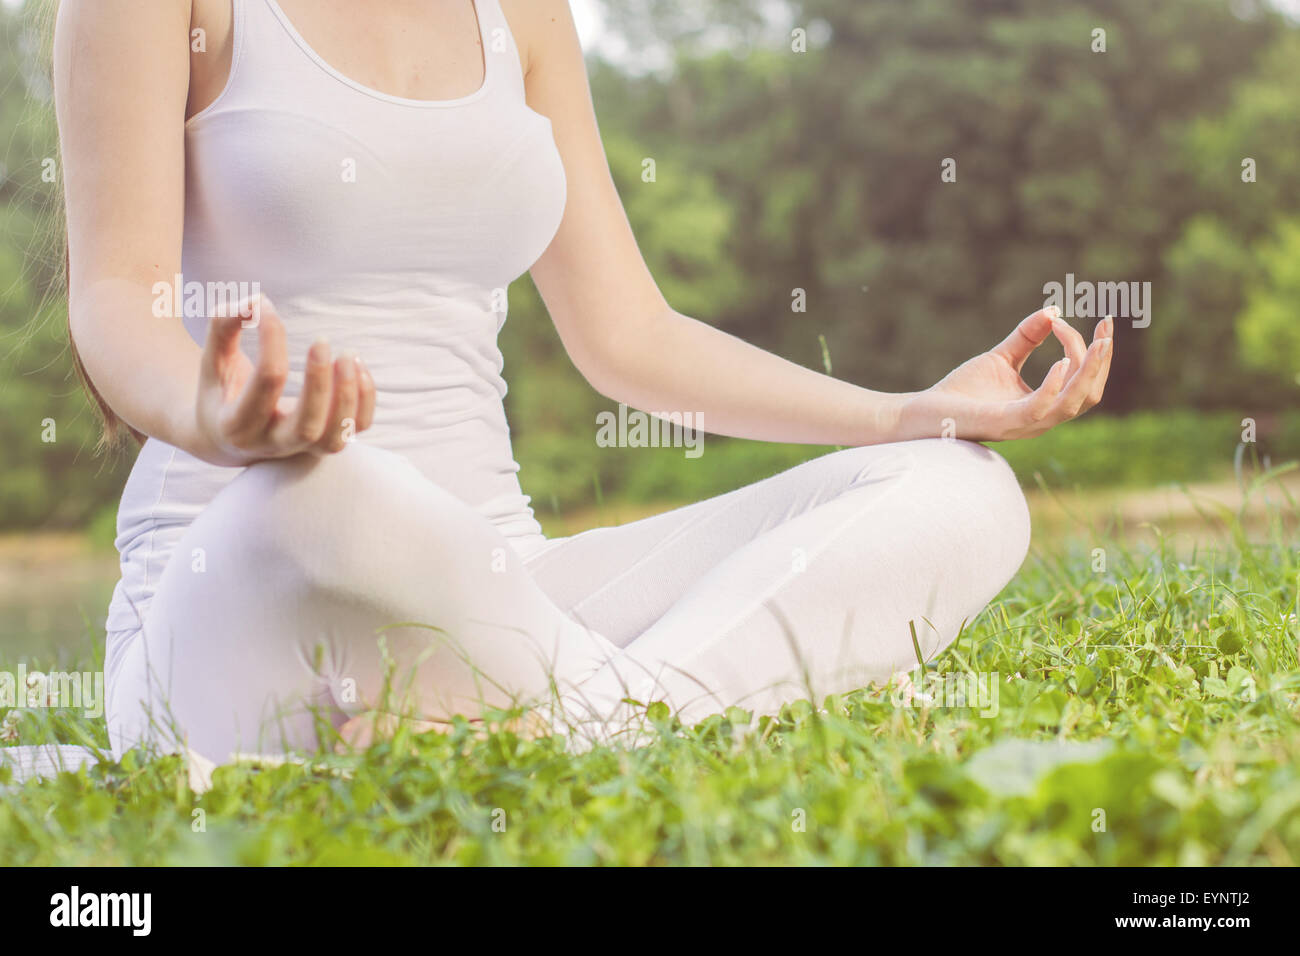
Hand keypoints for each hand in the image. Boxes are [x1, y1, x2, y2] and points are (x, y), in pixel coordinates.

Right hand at [192, 295, 375, 466]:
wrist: (229, 436)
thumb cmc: (222, 389)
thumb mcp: (213, 359)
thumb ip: (224, 327)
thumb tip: (256, 301)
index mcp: (237, 425)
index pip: (267, 383)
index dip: (272, 340)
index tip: (267, 307)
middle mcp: (272, 444)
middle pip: (307, 426)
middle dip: (319, 384)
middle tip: (321, 340)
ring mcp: (303, 447)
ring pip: (336, 438)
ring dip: (348, 396)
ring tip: (348, 354)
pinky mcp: (326, 440)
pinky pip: (358, 427)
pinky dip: (365, 400)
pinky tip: (357, 366)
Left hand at [900, 307, 1112, 441]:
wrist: (925, 411)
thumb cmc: (962, 391)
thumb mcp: (1001, 358)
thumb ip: (1027, 337)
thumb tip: (1054, 311)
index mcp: (1043, 404)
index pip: (1080, 379)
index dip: (1083, 348)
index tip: (1063, 318)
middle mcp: (1041, 418)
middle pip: (1089, 394)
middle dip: (1102, 360)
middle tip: (1107, 326)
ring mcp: (1025, 424)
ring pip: (1074, 403)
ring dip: (1090, 371)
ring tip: (1100, 342)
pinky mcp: (1004, 423)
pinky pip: (1040, 408)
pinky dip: (1055, 386)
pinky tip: (1060, 361)